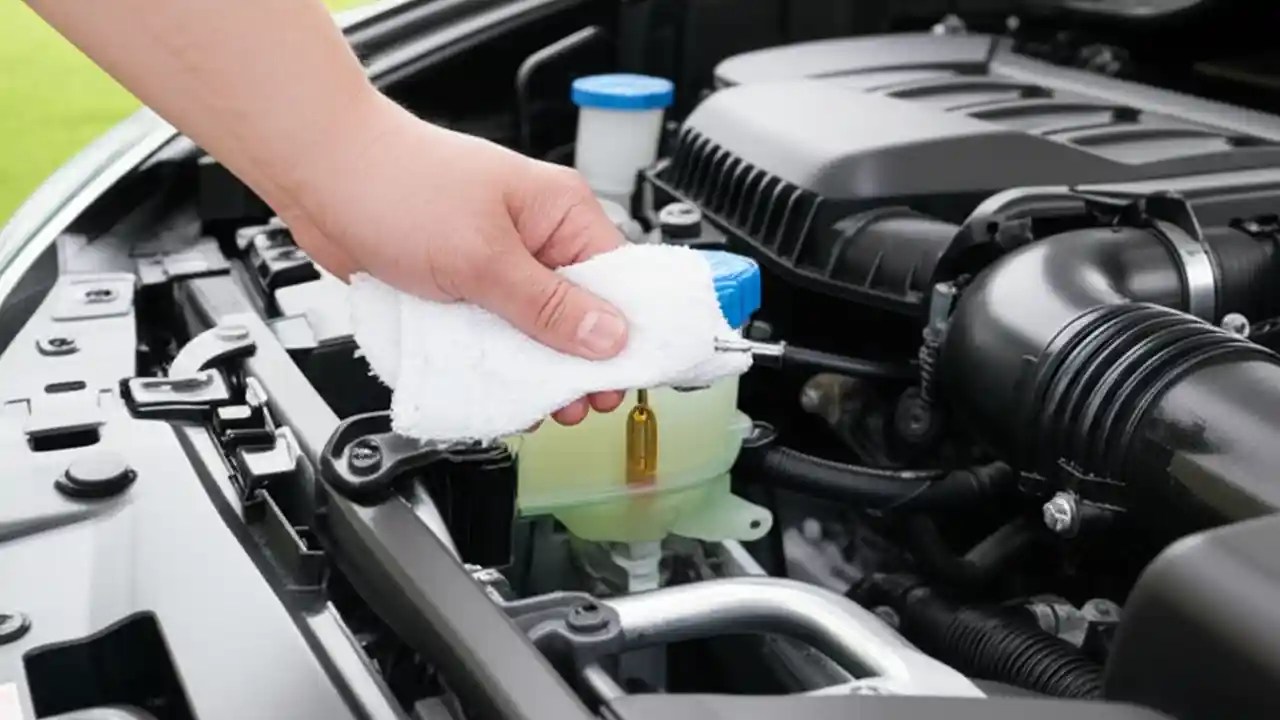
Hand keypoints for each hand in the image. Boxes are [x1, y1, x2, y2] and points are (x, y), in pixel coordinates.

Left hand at [279, 94, 627, 424]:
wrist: (318, 175)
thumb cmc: (398, 186)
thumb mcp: (482, 257)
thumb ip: (546, 304)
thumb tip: (609, 338)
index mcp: (561, 212)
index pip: (619, 282)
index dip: (625, 336)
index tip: (622, 383)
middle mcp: (536, 237)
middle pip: (578, 314)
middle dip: (577, 365)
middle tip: (576, 407)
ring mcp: (497, 262)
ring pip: (533, 330)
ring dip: (532, 369)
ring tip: (534, 407)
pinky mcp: (462, 285)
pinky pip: (492, 333)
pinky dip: (492, 362)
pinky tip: (494, 390)